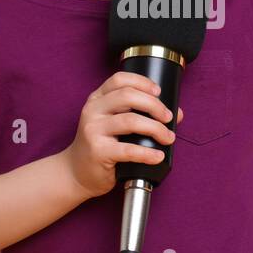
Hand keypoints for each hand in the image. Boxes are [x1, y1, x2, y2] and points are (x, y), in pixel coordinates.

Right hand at [62, 71, 183, 199]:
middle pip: (128, 96)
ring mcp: (93, 131)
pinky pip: (128, 150)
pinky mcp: (98, 152)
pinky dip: (147, 153)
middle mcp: (93, 111)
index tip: (158, 92)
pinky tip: (157, 156)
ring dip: (156, 129)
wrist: (76, 173)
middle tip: (168, 117)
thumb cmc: (100, 146)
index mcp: (97, 99)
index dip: (142, 82)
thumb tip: (177, 114)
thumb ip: (141, 114)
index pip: (119, 80)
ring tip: (168, 138)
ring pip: (130, 121)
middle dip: (154, 105)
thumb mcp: (114, 125)